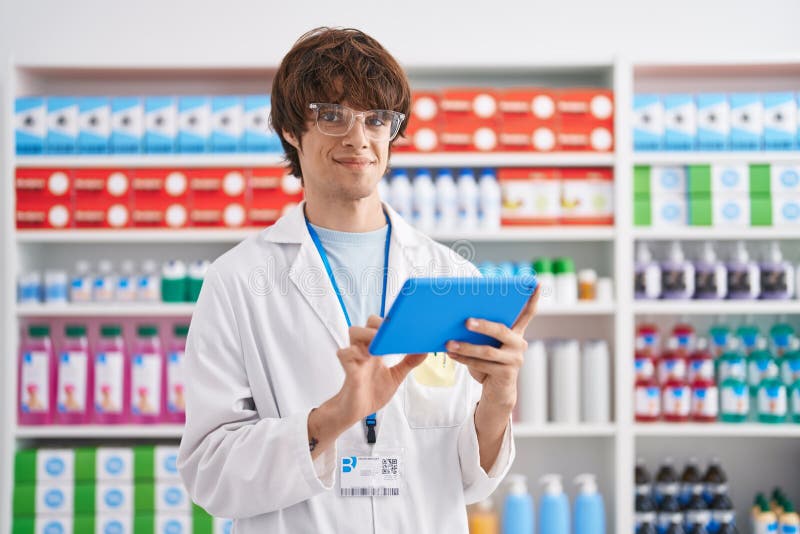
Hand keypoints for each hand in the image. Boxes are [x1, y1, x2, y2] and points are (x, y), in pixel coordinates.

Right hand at [332, 315, 426, 426]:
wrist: (357, 411)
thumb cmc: (372, 392)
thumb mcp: (396, 376)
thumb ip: (408, 363)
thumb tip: (424, 350)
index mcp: (375, 350)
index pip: (376, 325)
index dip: (386, 322)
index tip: (401, 325)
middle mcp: (364, 350)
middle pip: (367, 322)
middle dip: (376, 323)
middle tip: (389, 333)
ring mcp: (356, 359)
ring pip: (354, 332)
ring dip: (367, 333)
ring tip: (379, 344)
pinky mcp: (350, 371)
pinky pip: (344, 354)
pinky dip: (353, 351)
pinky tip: (366, 357)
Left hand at [445, 288, 539, 408]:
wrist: (497, 392)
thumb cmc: (489, 363)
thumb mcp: (488, 345)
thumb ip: (482, 333)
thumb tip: (461, 321)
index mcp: (516, 332)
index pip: (528, 313)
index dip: (532, 298)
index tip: (535, 282)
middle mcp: (519, 344)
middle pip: (501, 330)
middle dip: (483, 325)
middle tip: (466, 321)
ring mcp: (515, 360)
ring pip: (488, 351)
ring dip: (466, 347)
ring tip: (449, 343)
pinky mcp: (507, 374)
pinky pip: (482, 365)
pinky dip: (465, 359)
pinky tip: (452, 355)